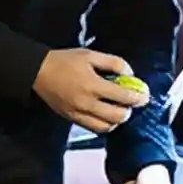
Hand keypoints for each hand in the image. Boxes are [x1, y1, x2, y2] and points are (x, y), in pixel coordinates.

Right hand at [32, 49, 147, 132]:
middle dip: (129, 110)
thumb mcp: (90, 54)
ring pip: (106, 127)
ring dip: (117, 120)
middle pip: (117, 116)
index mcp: (92, 85)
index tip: (144, 96)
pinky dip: (105, 125)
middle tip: (131, 103)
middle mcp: (87, 103)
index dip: (138, 97)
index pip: (123, 96)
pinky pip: (94, 128)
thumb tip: (130, 74)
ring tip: (118, 110)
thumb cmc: (65, 61)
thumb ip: (113, 63)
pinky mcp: (72, 119)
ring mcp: (79, 114)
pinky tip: (106, 116)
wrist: (38, 72)